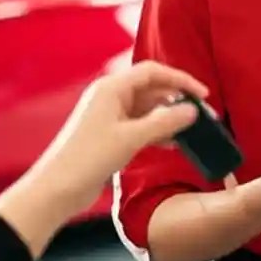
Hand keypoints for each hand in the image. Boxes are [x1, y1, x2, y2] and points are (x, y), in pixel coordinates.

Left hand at [0, 61, 206, 256]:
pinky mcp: (110, 135)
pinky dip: (157, 132)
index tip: (203, 94)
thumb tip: (192, 110)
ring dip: (168, 118)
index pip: (152, 72)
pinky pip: (140, 126)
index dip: (180, 79)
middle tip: (202, 115)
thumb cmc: (88, 158)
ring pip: (147, 109)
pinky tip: (173, 144)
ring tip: (191, 131)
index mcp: (112, 88)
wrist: (57, 188)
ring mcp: (110, 116)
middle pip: (151, 89)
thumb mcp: (132, 138)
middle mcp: (110, 97)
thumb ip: (165, 122)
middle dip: (177, 100)